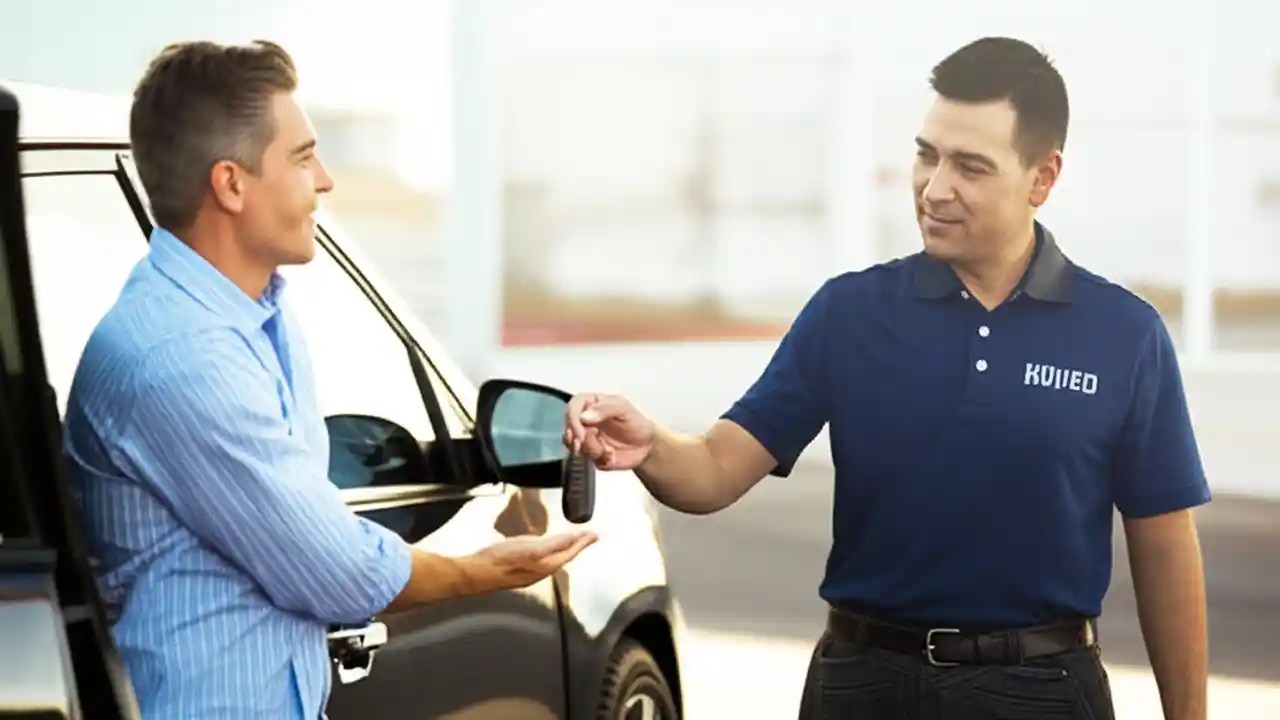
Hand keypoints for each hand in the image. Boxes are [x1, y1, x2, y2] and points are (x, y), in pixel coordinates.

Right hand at [470, 531, 597, 592]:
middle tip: (587, 536)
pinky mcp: (519, 569)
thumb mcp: (531, 548)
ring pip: (554, 559)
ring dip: (565, 548)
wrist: (476, 574)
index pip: (571, 552)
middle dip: (576, 546)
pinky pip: (543, 558)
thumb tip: (575, 538)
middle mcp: (542, 571)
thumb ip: (554, 544)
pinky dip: (550, 550)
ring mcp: (530, 572)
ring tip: (571, 539)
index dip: (583, 542)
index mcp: (547, 565)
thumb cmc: (502, 559)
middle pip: (565, 557)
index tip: (595, 534)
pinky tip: (545, 546)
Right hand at [563, 393, 656, 470]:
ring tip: (609, 450)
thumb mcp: (625, 410)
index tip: (580, 432)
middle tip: (593, 444)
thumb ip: (605, 409)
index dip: (572, 419)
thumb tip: (584, 416)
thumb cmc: (637, 423)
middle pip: (569, 428)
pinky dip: (600, 459)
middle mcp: (585, 421)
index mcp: (592, 404)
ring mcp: (586, 438)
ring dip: (593, 450)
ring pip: (575, 446)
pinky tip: (611, 456)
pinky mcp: (591, 454)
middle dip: (579, 439)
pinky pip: (587, 459)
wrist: (647, 446)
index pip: (573, 407)